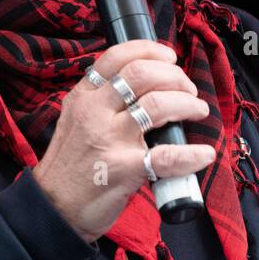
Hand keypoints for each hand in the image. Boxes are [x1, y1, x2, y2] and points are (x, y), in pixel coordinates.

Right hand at [32, 40, 214, 243]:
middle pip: (142, 74)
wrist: (54, 209)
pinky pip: (167, 156)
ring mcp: (110, 140)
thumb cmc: (69, 166)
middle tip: (188, 89)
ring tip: (198, 110)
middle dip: (175, 76)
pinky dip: (192, 154)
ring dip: (187, 104)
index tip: (170, 57)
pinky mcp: (125, 169)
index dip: (150, 50)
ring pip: (158, 105)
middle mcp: (95, 112)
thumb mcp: (73, 120)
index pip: (116, 57)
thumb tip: (142, 85)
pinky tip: (204, 154)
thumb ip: (100, 100)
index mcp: (83, 97)